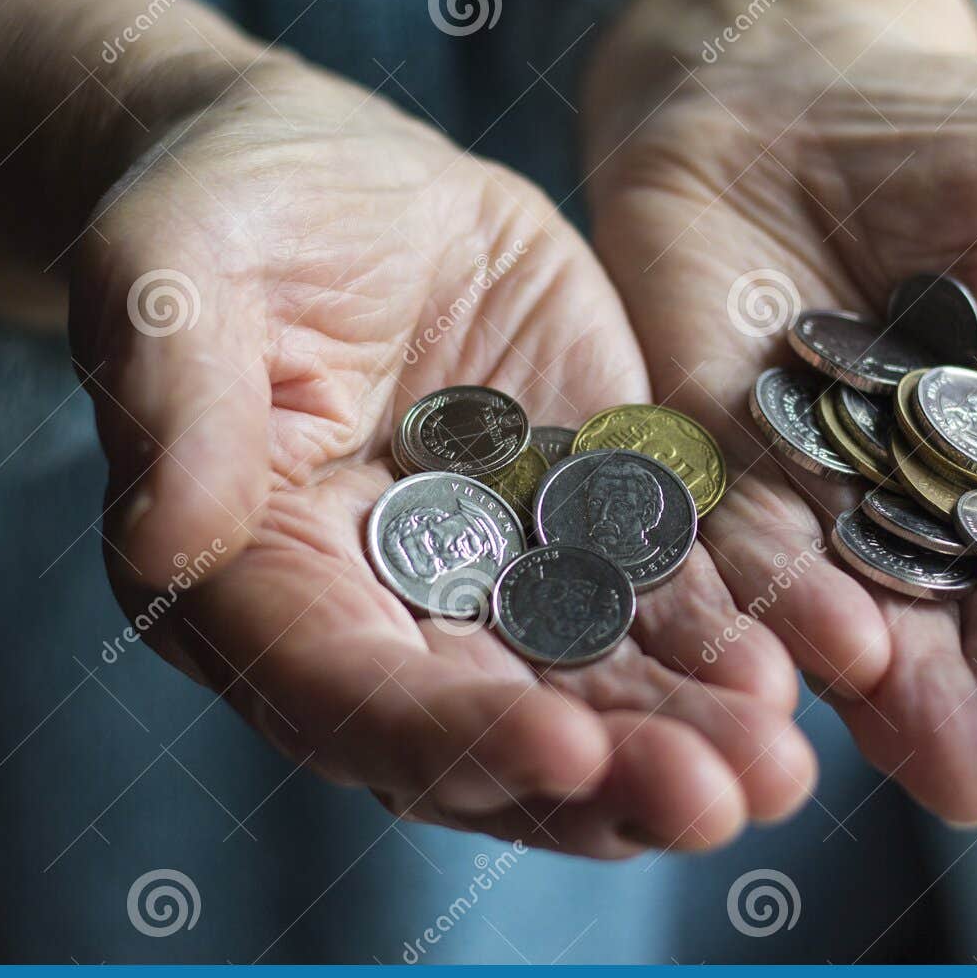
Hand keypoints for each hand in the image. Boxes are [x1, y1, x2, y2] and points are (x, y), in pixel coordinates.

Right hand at [72, 57, 813, 856]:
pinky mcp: (590, 511)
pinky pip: (667, 585)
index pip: (345, 690)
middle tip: (718, 800)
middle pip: (490, 723)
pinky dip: (733, 627)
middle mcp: (383, 608)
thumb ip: (175, 395)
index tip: (563, 748)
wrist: (342, 178)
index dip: (448, 732)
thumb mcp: (172, 272)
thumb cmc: (228, 215)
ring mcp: (498, 568)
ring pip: (595, 678)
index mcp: (260, 578)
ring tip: (782, 765)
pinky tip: (810, 658)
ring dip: (687, 730)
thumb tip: (166, 538)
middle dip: (607, 772)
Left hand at [583, 0, 976, 822]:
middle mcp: (956, 506)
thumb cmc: (958, 140)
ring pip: (887, 620)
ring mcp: (838, 507)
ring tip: (960, 771)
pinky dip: (788, 606)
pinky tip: (830, 659)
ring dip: (923, 700)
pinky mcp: (727, 487)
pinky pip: (754, 557)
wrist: (776, 100)